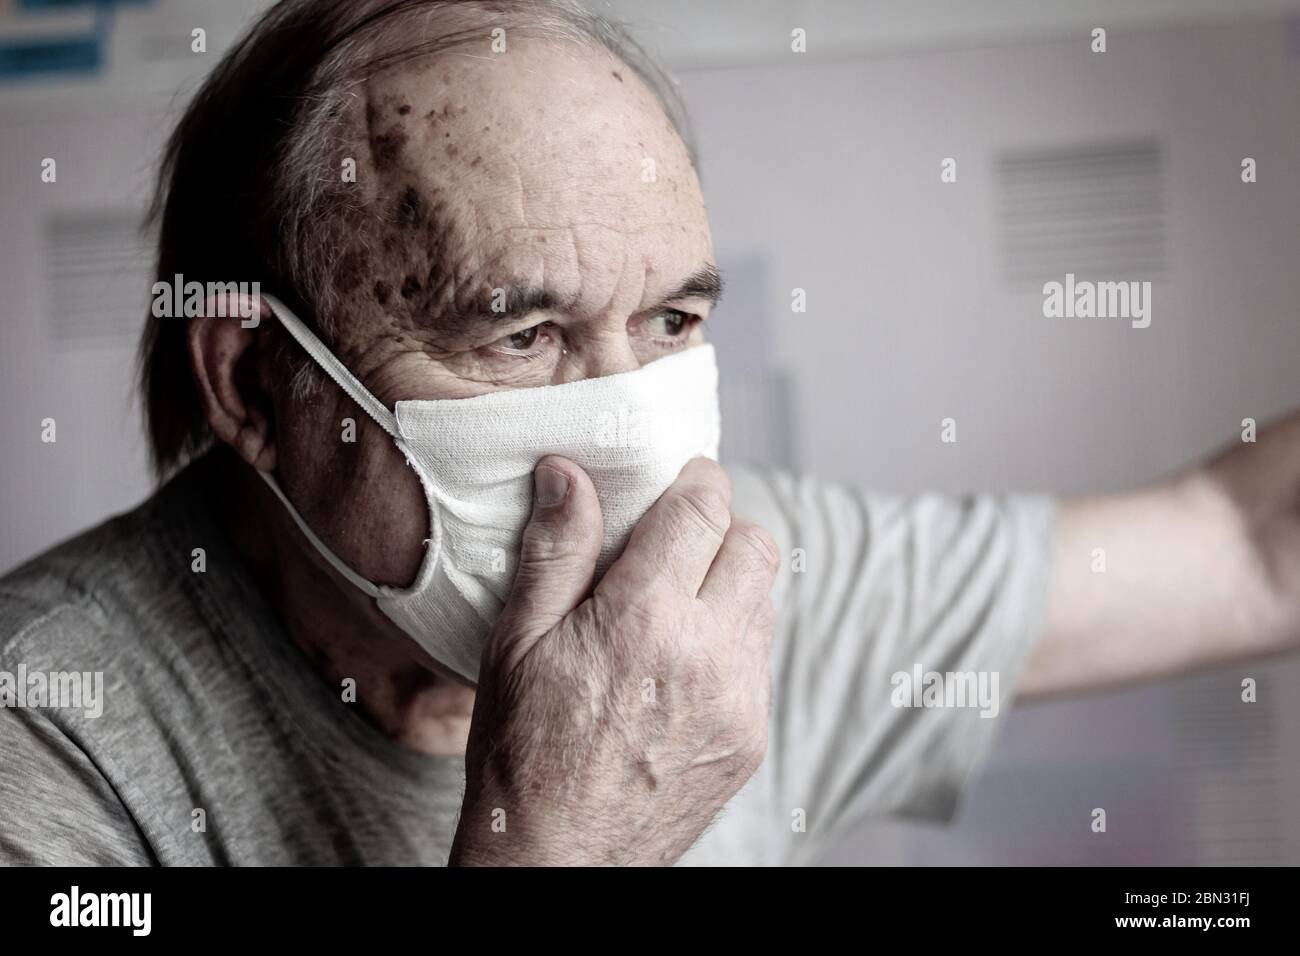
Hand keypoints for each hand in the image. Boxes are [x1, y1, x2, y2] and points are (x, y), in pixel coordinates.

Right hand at [449, 456, 778, 865]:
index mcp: (646, 617)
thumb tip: (568, 472)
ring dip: (728, 584)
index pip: (705, 509)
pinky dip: (732, 640)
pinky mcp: (751, 738)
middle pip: (756, 545)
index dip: (695, 481)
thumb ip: (555, 550)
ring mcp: (739, 701)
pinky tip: (680, 662)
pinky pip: (760, 659)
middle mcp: (708, 653)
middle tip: (673, 543)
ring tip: (672, 605)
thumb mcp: (518, 641)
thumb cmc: (522, 750)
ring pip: (765, 601)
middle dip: (720, 528)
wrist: (557, 859)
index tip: (677, 481)